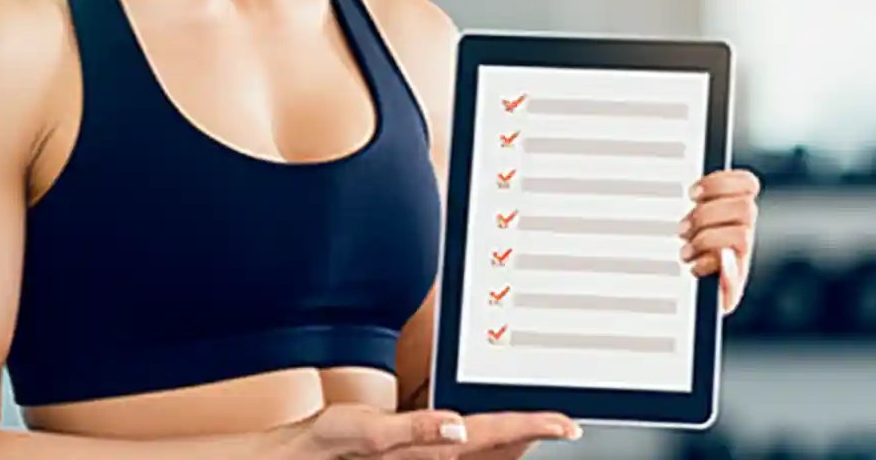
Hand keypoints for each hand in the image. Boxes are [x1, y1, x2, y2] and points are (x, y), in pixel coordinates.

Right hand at [283, 403, 579, 459]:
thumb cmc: (335, 444)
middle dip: (533, 433)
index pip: (499, 436)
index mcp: (436, 450)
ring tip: (538, 423)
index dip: (536, 428)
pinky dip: (487, 438)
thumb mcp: (370, 431)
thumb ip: (415, 429)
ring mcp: (433, 457)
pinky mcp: (421, 453)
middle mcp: (441, 456)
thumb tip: (456, 427)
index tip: (567, 423)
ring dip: (514, 436)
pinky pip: (467, 448)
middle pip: (502, 447)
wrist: (308, 456)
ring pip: (488, 449)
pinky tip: (484, 427)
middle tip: (563, 420)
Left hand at [680, 169, 760, 314]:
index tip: (693, 193)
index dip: (721, 183)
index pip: (747, 184)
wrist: (691, 293)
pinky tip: (697, 266)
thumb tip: (695, 190)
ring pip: (742, 235)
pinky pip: (736, 273)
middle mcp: (744, 230)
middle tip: (683, 228)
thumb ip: (698, 204)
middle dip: (709, 215)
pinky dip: (716, 266)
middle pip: (744, 208)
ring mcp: (742, 255)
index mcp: (735, 210)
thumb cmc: (688, 248)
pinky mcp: (735, 280)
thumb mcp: (688, 223)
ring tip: (687, 249)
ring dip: (709, 240)